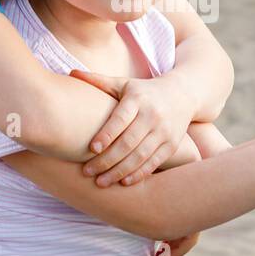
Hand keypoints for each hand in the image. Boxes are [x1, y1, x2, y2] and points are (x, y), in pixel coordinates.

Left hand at [69, 70, 193, 186]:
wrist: (182, 94)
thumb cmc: (143, 91)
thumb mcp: (124, 83)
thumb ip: (98, 81)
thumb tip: (71, 73)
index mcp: (137, 99)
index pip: (121, 119)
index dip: (107, 134)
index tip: (91, 149)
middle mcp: (153, 115)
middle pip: (129, 142)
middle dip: (107, 160)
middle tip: (87, 172)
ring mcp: (164, 131)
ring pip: (140, 156)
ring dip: (120, 171)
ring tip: (101, 182)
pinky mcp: (172, 144)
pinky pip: (154, 162)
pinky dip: (139, 174)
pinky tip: (123, 183)